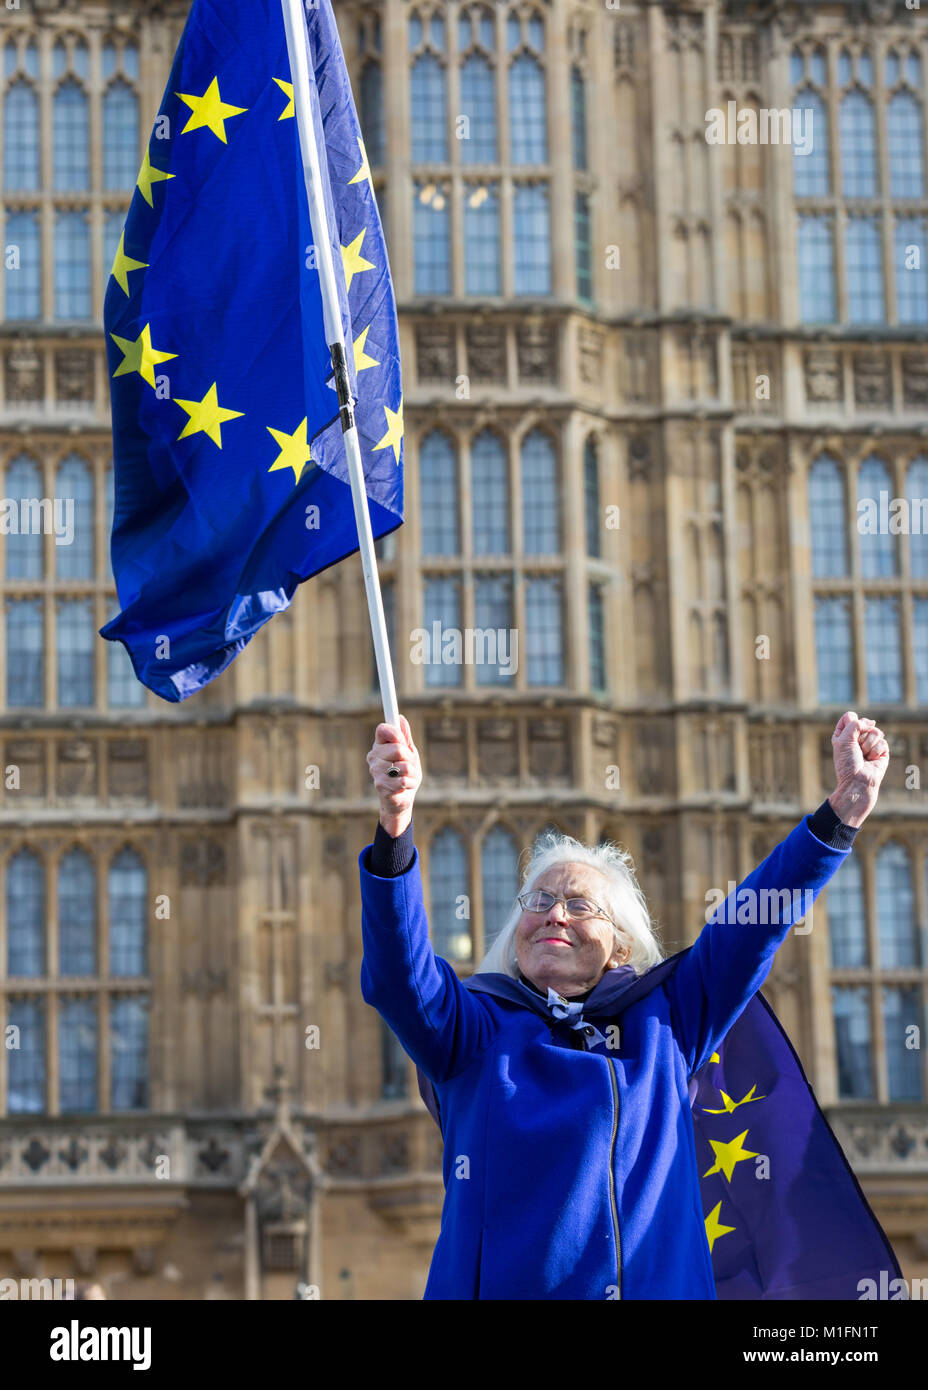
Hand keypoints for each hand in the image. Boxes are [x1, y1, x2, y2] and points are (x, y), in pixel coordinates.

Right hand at [366, 715, 421, 836]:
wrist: (401, 799)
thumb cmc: (405, 773)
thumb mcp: (409, 752)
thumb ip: (405, 737)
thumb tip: (400, 718)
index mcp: (380, 745)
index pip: (383, 729)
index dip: (395, 733)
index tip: (402, 739)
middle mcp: (374, 757)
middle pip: (398, 748)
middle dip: (409, 757)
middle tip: (408, 764)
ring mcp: (376, 772)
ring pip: (403, 765)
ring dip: (412, 772)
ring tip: (407, 777)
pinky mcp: (381, 786)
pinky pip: (404, 780)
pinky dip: (410, 783)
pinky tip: (405, 786)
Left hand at [828, 711, 888, 828]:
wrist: (858, 782)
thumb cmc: (847, 763)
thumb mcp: (844, 739)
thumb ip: (855, 724)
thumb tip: (871, 722)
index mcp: (844, 734)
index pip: (850, 716)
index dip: (851, 723)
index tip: (847, 737)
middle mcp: (857, 738)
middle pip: (865, 723)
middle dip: (860, 736)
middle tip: (856, 750)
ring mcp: (870, 744)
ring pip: (875, 731)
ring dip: (868, 744)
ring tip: (864, 756)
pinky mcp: (882, 751)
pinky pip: (883, 742)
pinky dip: (876, 751)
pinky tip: (872, 760)